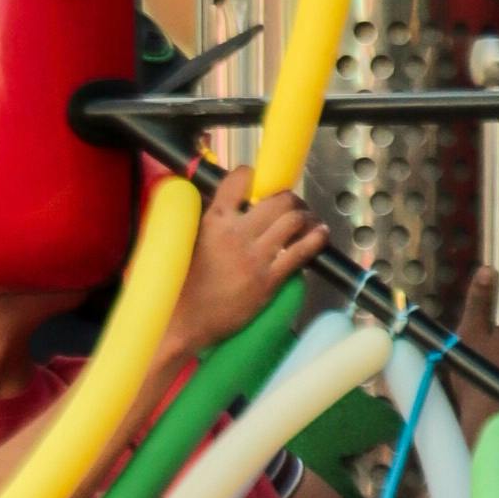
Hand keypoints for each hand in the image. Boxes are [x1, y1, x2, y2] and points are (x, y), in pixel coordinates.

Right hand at [169, 182, 327, 360]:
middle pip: (278, 200)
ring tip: (308, 219)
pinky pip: (301, 252)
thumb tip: (216, 202)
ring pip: (294, 221)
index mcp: (212, 221)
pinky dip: (315, 239)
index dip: (253, 176)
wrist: (181, 322)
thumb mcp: (183, 241)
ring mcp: (254, 257)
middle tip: (292, 204)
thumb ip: (202, 219)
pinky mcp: (268, 280)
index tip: (260, 180)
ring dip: (306, 216)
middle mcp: (236, 234)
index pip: (238, 181)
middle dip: (290, 198)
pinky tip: (320, 234)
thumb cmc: (178, 284)